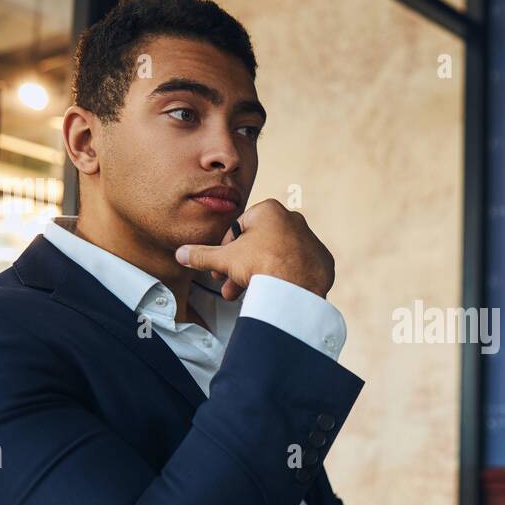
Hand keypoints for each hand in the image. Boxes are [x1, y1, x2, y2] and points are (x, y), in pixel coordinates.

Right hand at [175, 198, 335, 299]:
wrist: (295, 289)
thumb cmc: (260, 265)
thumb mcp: (223, 259)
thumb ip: (202, 254)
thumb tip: (182, 254)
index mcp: (270, 210)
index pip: (239, 228)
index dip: (226, 249)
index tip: (220, 267)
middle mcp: (293, 220)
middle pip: (259, 245)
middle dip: (241, 267)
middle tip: (229, 285)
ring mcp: (311, 240)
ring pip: (278, 257)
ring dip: (260, 275)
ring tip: (245, 295)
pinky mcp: (323, 261)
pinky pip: (299, 268)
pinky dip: (286, 279)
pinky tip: (275, 292)